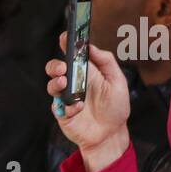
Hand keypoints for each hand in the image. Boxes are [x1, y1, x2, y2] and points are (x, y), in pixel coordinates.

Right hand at [47, 33, 130, 171]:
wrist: (112, 133)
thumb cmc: (115, 107)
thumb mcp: (118, 82)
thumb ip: (106, 62)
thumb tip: (91, 47)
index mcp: (86, 72)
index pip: (71, 55)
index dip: (66, 44)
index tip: (65, 37)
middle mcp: (73, 83)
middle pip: (55, 68)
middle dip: (55, 65)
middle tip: (63, 67)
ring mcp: (66, 98)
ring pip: (52, 86)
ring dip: (56, 83)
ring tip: (65, 83)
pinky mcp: (63, 113)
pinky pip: (59, 107)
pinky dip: (68, 107)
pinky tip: (79, 108)